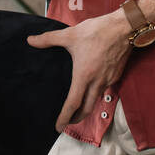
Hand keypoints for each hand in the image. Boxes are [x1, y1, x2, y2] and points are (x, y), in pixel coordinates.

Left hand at [27, 10, 134, 130]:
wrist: (124, 27)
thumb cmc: (97, 31)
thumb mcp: (70, 35)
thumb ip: (48, 39)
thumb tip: (30, 40)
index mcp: (84, 76)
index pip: (73, 103)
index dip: (65, 117)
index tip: (58, 127)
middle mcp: (97, 82)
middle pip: (86, 109)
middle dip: (76, 118)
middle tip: (67, 122)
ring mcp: (108, 80)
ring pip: (96, 99)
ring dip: (86, 106)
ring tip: (77, 105)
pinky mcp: (116, 75)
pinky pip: (104, 89)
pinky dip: (95, 93)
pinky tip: (91, 86)